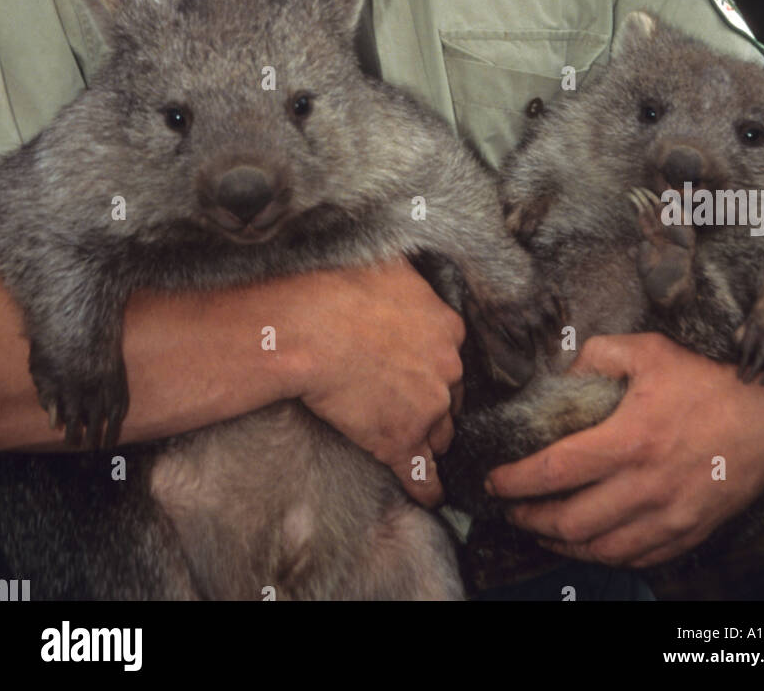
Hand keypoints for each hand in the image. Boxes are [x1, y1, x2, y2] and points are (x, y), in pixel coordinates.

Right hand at [289, 258, 465, 506]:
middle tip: (411, 402)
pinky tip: (430, 496)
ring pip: (439, 434)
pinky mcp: (400, 441)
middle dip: (434, 401)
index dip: (434, 366)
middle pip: (449, 397)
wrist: (312, 327)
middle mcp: (447, 370)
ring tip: (419, 446)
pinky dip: (426, 487)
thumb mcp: (391, 265)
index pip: (451, 357)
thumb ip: (411, 277)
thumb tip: (406, 271)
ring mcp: (426, 410)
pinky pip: (421, 474)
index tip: (421, 370)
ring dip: (429, 438)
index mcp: (448, 329)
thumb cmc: (343, 287)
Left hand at [484, 332, 763, 565]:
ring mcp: (669, 515)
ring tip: (540, 530)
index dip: (516, 481)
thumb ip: (597, 354)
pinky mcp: (689, 531)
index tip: (493, 481)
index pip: (555, 471)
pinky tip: (588, 543)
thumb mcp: (648, 349)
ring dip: (561, 544)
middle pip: (571, 520)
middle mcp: (646, 485)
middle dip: (530, 519)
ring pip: (601, 549)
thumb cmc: (707, 378)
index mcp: (629, 439)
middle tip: (510, 509)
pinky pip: (638, 557)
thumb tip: (560, 374)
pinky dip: (605, 555)